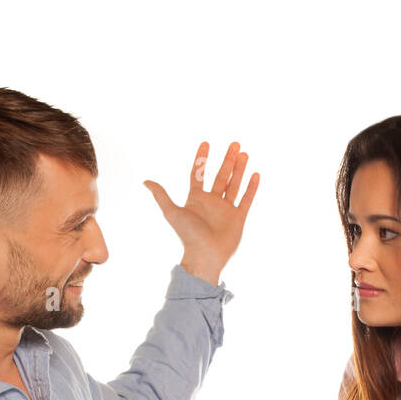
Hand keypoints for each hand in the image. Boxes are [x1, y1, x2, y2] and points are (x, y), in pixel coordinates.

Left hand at [144, 141, 258, 282]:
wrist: (205, 256)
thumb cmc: (187, 236)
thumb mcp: (172, 212)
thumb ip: (161, 195)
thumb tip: (145, 181)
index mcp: (196, 199)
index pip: (199, 173)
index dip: (202, 159)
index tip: (206, 143)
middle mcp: (212, 202)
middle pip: (221, 176)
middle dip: (228, 159)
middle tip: (235, 144)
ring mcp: (226, 209)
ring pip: (234, 184)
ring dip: (239, 169)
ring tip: (244, 153)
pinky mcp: (238, 217)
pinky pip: (246, 199)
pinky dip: (251, 187)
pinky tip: (256, 174)